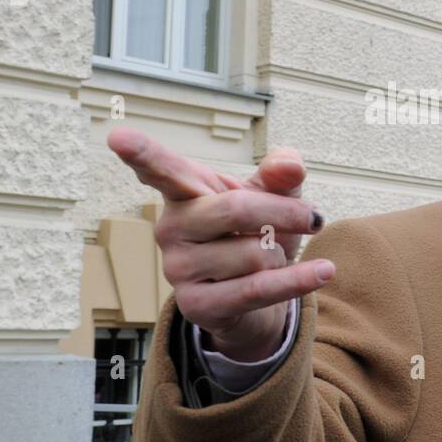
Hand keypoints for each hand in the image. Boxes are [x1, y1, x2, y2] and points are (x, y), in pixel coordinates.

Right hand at [106, 126, 334, 359]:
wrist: (255, 296)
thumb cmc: (257, 232)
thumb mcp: (274, 196)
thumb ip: (281, 174)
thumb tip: (290, 165)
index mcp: (184, 191)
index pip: (160, 168)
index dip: (141, 153)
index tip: (118, 135)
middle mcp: (171, 227)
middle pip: (234, 209)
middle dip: (284, 212)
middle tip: (313, 216)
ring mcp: (177, 268)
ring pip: (252, 253)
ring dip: (279, 254)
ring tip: (271, 257)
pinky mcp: (196, 305)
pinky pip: (256, 289)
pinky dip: (297, 280)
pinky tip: (323, 272)